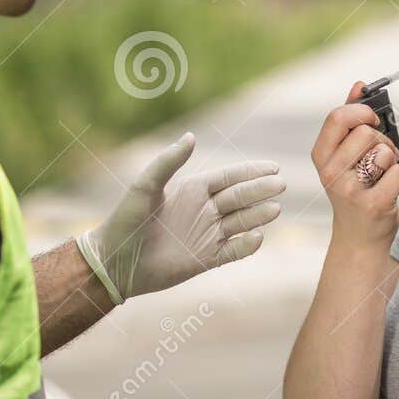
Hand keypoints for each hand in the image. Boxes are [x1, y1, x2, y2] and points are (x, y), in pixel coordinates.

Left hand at [76, 133, 284, 303]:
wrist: (116, 262)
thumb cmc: (127, 220)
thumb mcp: (145, 186)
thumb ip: (168, 162)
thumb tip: (191, 136)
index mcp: (193, 190)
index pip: (229, 178)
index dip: (251, 172)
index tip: (273, 167)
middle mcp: (205, 210)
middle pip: (240, 198)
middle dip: (261, 190)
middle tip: (281, 184)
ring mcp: (208, 235)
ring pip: (242, 223)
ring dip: (259, 215)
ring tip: (275, 208)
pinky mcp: (207, 259)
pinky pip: (234, 251)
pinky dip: (248, 245)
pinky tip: (258, 236)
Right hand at [312, 82, 398, 249]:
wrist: (359, 239)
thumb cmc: (356, 191)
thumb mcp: (345, 157)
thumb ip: (350, 121)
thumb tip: (359, 85)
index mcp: (320, 156)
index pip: (338, 117)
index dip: (362, 111)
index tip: (373, 119)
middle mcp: (330, 173)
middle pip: (367, 132)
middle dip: (382, 140)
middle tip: (381, 156)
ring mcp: (350, 191)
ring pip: (384, 151)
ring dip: (392, 159)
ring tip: (384, 173)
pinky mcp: (373, 205)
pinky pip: (398, 173)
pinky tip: (390, 189)